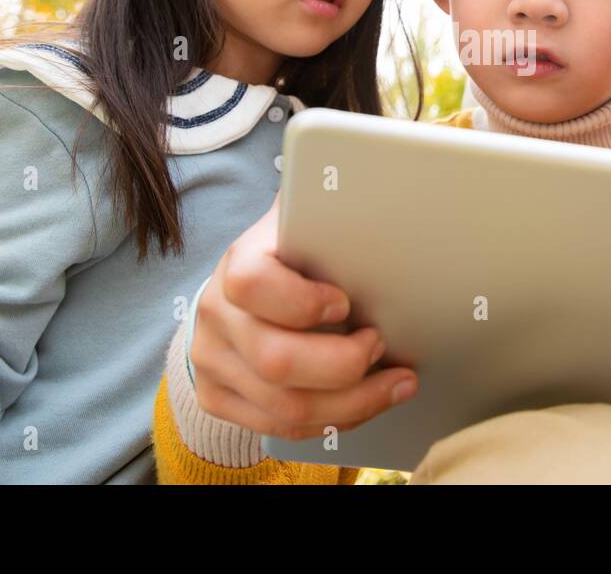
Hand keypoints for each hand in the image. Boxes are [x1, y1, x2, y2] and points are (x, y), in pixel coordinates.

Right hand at [188, 196, 417, 440]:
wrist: (243, 289)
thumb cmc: (297, 251)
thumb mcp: (308, 221)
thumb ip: (334, 210)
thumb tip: (384, 183)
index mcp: (240, 260)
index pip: (251, 283)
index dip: (301, 301)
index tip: (345, 302)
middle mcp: (216, 314)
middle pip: (276, 362)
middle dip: (344, 365)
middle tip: (382, 346)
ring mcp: (213, 361)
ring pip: (285, 407)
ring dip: (355, 402)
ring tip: (397, 382)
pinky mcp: (219, 397)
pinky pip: (281, 427)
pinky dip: (335, 421)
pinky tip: (368, 401)